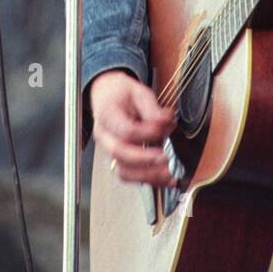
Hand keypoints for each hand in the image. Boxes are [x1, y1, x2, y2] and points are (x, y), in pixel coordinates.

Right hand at [90, 70, 175, 186]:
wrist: (107, 95)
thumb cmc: (121, 94)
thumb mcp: (138, 91)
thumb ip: (153, 108)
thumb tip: (167, 121)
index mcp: (107, 114)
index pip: (125, 130)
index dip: (147, 132)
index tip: (165, 127)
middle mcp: (104, 135)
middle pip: (119, 154)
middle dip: (145, 159)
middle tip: (165, 157)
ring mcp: (108, 150)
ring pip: (122, 171)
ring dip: (146, 175)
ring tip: (168, 174)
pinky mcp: (117, 160)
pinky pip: (128, 176)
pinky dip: (147, 180)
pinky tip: (164, 179)